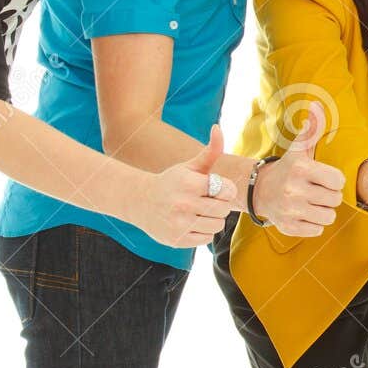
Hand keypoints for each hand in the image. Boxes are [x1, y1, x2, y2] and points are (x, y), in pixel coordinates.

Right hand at [133, 124, 237, 248]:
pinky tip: (192, 223)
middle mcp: (183, 204)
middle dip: (220, 205)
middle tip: (207, 201)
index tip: (216, 189)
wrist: (141, 202)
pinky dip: (204, 232)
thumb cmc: (172, 182)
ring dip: (214, 219)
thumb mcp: (190, 166)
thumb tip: (217, 128)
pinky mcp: (177, 240)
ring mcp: (179, 224)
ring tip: (201, 212)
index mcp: (189, 183)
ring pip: (218, 226)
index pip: (227, 190)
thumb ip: (210, 150)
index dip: (225, 190)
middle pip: (224, 209)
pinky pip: (206, 239)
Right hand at [253, 101, 344, 236]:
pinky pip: (318, 230)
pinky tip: (302, 213)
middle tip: (315, 190)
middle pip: (335, 199)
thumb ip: (311, 128)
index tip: (322, 177)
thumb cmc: (288, 168)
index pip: (339, 180)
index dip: (334, 179)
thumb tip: (317, 104)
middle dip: (329, 195)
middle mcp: (294, 190)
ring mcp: (290, 210)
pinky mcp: (289, 227)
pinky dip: (314, 223)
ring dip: (323, 210)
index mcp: (301, 169)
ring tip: (310, 202)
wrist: (259, 191)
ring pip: (329, 216)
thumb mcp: (299, 149)